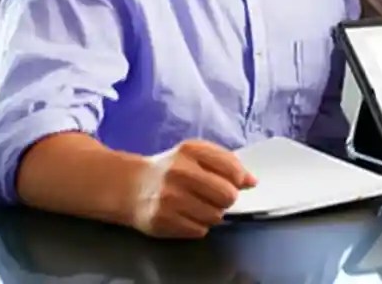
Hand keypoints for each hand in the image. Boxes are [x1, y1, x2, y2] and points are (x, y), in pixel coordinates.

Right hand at [129, 139, 256, 238]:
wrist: (130, 186)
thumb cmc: (171, 169)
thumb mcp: (197, 155)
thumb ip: (227, 164)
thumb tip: (252, 182)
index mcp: (191, 151)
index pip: (232, 169)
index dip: (239, 179)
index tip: (235, 182)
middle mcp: (179, 173)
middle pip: (227, 195)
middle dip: (227, 198)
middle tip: (216, 197)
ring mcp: (168, 198)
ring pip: (215, 216)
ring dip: (213, 214)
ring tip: (198, 205)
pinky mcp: (161, 220)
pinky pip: (199, 230)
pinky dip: (198, 225)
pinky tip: (186, 215)